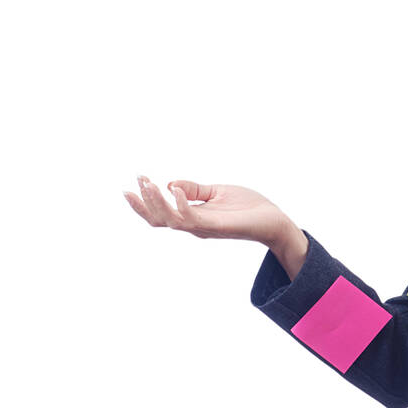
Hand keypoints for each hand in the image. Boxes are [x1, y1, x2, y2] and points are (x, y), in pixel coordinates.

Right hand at [123, 175, 292, 247]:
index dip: (143, 202)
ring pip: (170, 220)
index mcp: (193, 217)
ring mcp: (204, 227)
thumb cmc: (248, 207)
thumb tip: (170, 183)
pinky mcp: (216, 226)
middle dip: (144, 201)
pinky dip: (180, 204)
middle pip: (159, 219)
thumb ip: (194, 189)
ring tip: (148, 183)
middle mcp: (194, 225)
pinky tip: (174, 190)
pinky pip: (192, 218)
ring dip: (156, 202)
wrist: (274, 220)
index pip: (161, 214)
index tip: (133, 183)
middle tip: (138, 179)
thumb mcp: (217, 192)